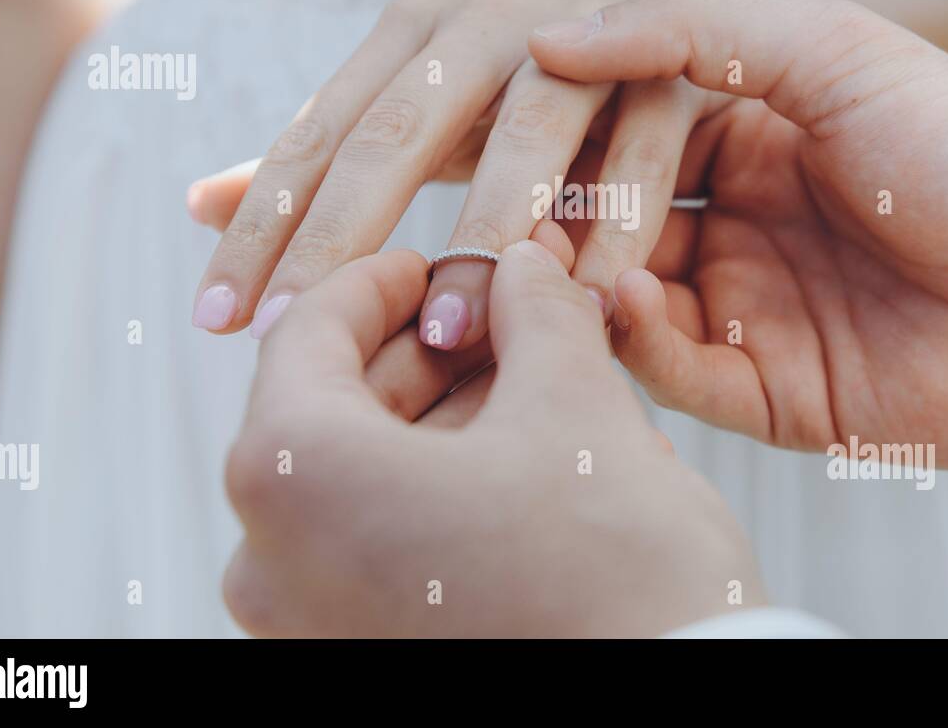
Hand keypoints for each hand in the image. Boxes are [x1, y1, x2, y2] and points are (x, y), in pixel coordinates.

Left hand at [188, 0, 721, 353]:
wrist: (667, 41)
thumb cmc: (521, 104)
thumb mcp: (421, 126)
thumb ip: (324, 164)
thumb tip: (198, 205)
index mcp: (410, 39)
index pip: (318, 139)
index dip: (264, 227)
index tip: (216, 319)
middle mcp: (480, 24)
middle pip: (396, 133)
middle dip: (339, 236)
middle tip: (289, 331)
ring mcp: (577, 38)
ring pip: (523, 139)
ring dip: (485, 238)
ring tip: (444, 339)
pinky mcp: (664, 66)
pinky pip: (635, 161)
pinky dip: (613, 236)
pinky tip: (581, 309)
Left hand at [222, 241, 763, 636]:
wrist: (674, 713)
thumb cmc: (612, 581)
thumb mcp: (577, 407)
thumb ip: (536, 314)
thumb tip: (525, 268)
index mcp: (296, 478)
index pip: (307, 334)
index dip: (384, 281)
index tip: (441, 264)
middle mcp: (273, 564)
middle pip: (334, 411)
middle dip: (425, 353)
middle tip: (501, 320)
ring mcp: (310, 629)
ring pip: (363, 482)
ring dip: (443, 421)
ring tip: (533, 390)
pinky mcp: (361, 661)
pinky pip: (381, 549)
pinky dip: (441, 493)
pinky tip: (527, 467)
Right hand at [528, 0, 947, 466]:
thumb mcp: (831, 50)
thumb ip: (691, 30)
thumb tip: (549, 33)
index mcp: (743, 133)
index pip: (613, 128)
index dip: (555, 134)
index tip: (495, 135)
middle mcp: (733, 219)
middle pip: (600, 217)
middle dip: (548, 218)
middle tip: (499, 224)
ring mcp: (746, 305)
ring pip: (620, 299)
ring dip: (574, 281)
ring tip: (542, 264)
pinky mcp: (766, 390)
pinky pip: (674, 371)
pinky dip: (634, 340)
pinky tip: (620, 304)